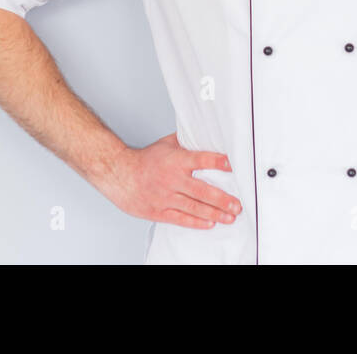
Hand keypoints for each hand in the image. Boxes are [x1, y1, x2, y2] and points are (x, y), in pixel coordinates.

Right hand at [97, 132, 241, 228]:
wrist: (119, 174)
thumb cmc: (145, 160)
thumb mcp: (166, 144)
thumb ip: (187, 142)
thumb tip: (206, 134)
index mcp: (175, 160)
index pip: (201, 159)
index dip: (218, 162)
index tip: (233, 165)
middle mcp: (172, 179)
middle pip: (202, 190)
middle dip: (222, 199)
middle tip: (238, 204)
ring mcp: (165, 197)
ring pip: (194, 207)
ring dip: (215, 213)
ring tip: (230, 217)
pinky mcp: (159, 211)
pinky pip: (181, 219)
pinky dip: (197, 222)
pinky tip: (210, 223)